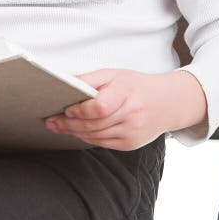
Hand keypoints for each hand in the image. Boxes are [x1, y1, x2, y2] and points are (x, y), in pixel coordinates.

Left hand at [45, 68, 206, 150]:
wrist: (167, 103)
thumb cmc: (135, 86)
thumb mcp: (113, 74)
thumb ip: (89, 80)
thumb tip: (64, 84)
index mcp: (126, 93)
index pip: (99, 107)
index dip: (79, 110)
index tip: (64, 108)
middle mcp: (131, 115)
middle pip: (93, 124)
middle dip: (68, 124)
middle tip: (50, 121)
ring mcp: (132, 133)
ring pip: (95, 136)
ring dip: (73, 132)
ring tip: (57, 126)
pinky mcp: (130, 144)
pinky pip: (101, 143)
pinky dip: (86, 137)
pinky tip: (76, 131)